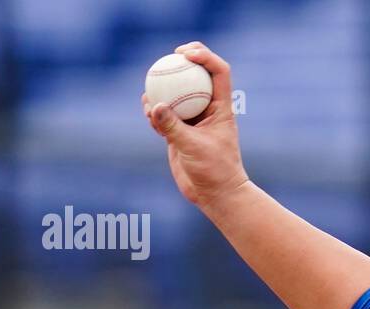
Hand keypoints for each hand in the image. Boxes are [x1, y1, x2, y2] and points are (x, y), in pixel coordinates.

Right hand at [142, 42, 249, 209]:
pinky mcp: (179, 131)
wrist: (214, 194)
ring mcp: (193, 119)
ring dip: (162, 90)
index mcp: (221, 107)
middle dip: (182, 62)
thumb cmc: (214, 171)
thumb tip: (154, 105)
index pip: (219, 72)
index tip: (185, 54)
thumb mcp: (192, 148)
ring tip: (150, 99)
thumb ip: (172, 126)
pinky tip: (148, 116)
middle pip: (196, 75)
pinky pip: (164, 113)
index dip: (205, 56)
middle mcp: (208, 109)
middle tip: (166, 59)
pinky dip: (155, 112)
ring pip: (176, 94)